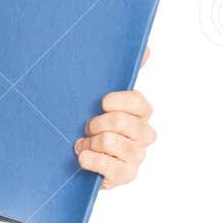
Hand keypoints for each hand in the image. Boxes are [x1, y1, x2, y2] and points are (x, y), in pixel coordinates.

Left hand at [73, 45, 156, 189]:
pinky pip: (110, 166)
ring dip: (91, 142)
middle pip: (123, 122)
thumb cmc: (91, 122)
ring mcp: (136, 156)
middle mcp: (143, 134)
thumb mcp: (100, 95)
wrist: (76, 156)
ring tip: (83, 143)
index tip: (101, 101)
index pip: (139, 103)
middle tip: (86, 126)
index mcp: (140, 113)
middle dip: (97, 123)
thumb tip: (146, 47)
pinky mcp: (126, 175)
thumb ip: (123, 72)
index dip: (119, 101)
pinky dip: (91, 160)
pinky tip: (83, 157)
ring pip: (112, 142)